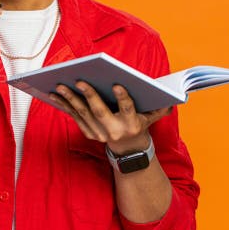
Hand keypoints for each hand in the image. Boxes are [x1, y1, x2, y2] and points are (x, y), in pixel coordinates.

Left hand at [50, 82, 171, 154]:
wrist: (130, 149)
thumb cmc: (140, 123)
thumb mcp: (152, 116)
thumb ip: (159, 106)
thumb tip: (173, 95)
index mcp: (132, 124)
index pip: (127, 109)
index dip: (123, 98)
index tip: (117, 84)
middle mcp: (115, 131)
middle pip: (99, 111)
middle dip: (89, 95)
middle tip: (79, 80)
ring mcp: (100, 134)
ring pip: (83, 113)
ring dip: (70, 99)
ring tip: (59, 85)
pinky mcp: (89, 133)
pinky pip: (74, 117)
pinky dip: (64, 105)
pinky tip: (55, 94)